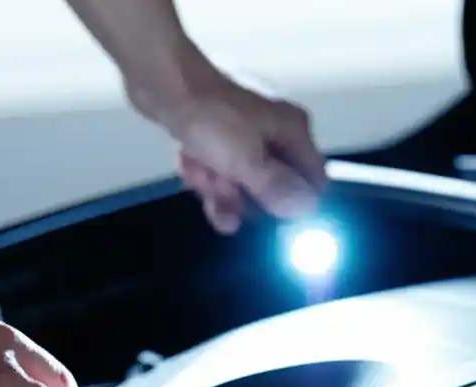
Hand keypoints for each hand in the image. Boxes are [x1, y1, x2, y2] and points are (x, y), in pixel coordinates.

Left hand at [146, 69, 327, 233]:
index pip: (313, 182)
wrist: (162, 86)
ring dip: (217, 188)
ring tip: (200, 169)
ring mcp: (247, 142)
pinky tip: (189, 160)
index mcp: (294, 134)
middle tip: (222, 182)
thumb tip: (307, 210)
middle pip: (273, 192)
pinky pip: (219, 176)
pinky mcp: (221, 145)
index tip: (268, 212)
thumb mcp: (246, 160)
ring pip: (241, 188)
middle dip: (242, 196)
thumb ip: (278, 188)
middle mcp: (277, 138)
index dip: (294, 204)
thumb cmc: (210, 119)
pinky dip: (203, 175)